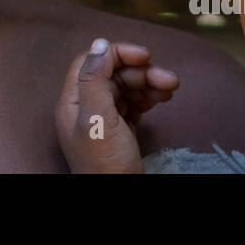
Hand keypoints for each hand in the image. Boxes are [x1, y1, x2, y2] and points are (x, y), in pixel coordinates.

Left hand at [54, 38, 179, 172]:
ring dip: (150, 84)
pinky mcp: (120, 131)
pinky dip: (149, 98)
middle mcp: (85, 108)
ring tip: (171, 89)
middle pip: (113, 74)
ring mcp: (104, 120)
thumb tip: (100, 43)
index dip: (117, 53)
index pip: (91, 61)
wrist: (121, 201)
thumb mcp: (97, 119)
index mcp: (73, 102)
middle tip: (170, 80)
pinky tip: (162, 99)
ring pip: (126, 88)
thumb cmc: (105, 166)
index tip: (145, 56)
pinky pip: (134, 104)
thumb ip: (94, 79)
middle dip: (142, 72)